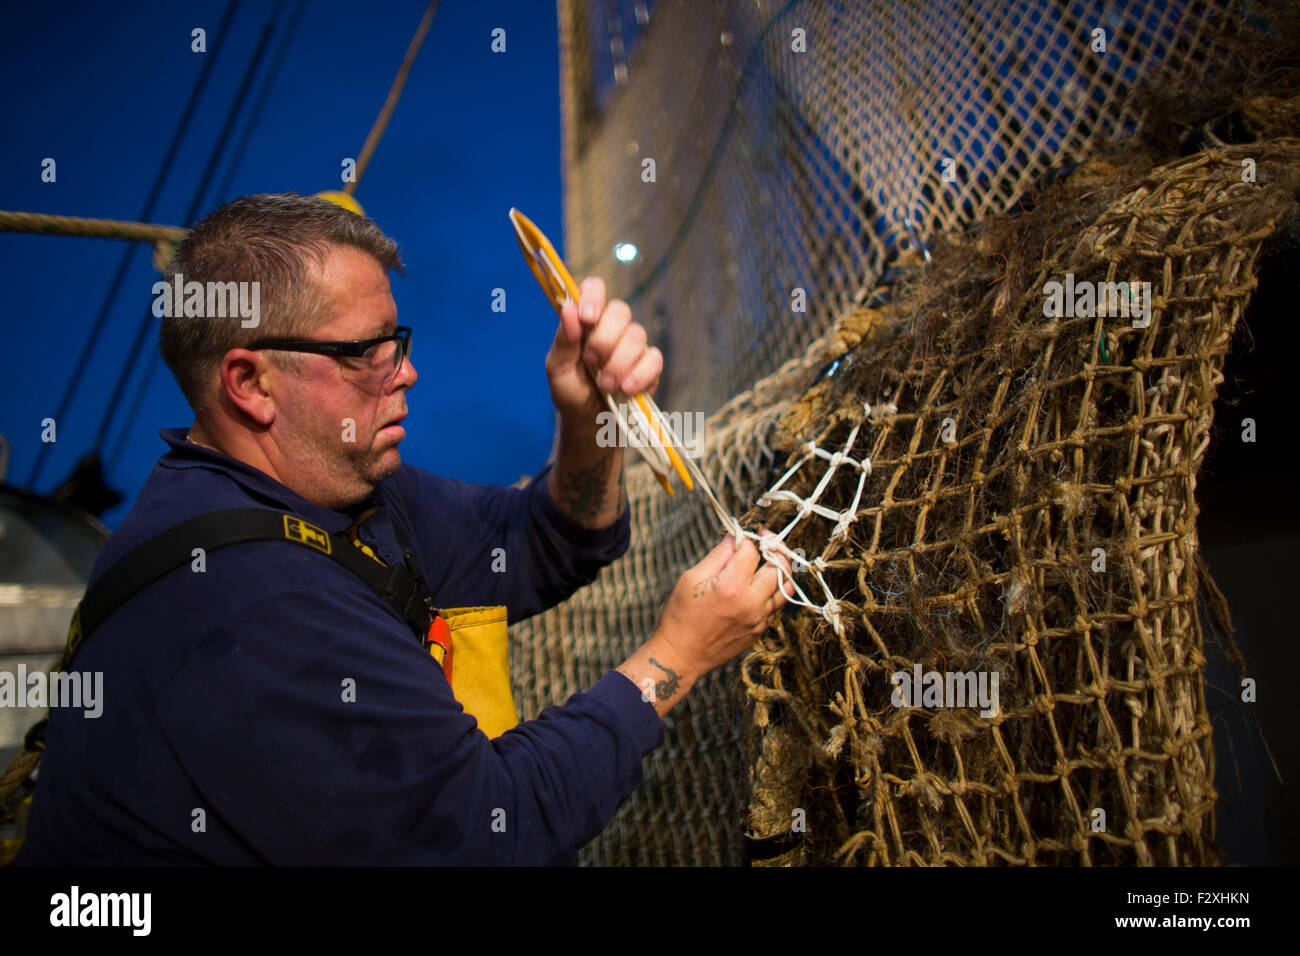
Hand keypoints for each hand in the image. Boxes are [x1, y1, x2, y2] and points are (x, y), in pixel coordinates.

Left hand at [545, 276, 662, 421]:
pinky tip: (627, 389)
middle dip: (605, 339)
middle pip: (621, 310)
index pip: (595, 289)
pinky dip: (639, 375)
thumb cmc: (571, 395)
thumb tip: (569, 309)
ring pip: (637, 336)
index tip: (588, 317)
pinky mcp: (651, 367)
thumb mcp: (558, 370)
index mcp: (587, 322)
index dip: (594, 296)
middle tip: (591, 362)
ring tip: (606, 386)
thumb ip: (563, 341)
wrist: (590, 426)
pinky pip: (653, 359)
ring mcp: (634, 347)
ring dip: (619, 363)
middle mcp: (612, 328)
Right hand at [616, 532, 792, 716]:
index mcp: (731, 587)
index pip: (752, 552)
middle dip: (774, 550)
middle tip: (766, 543)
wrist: (681, 656)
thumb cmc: (680, 616)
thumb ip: (718, 556)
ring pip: (786, 588)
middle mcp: (751, 604)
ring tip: (770, 561)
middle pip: (779, 567)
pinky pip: (777, 605)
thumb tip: (734, 538)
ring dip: (781, 570)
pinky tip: (760, 585)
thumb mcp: (691, 579)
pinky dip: (774, 591)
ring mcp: (758, 619)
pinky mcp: (760, 630)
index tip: (741, 536)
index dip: (747, 540)